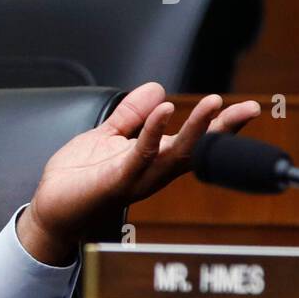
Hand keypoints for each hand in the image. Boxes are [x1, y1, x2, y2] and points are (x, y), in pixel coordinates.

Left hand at [18, 83, 261, 264]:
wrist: (50, 208)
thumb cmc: (79, 177)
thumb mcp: (107, 136)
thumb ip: (131, 115)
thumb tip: (158, 89)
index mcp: (152, 159)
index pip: (193, 141)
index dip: (219, 126)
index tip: (248, 108)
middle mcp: (152, 172)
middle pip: (195, 150)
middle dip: (222, 129)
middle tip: (248, 109)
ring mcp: (137, 178)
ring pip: (176, 153)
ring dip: (197, 129)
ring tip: (215, 103)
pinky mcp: (116, 181)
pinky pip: (140, 155)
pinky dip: (153, 132)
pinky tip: (165, 110)